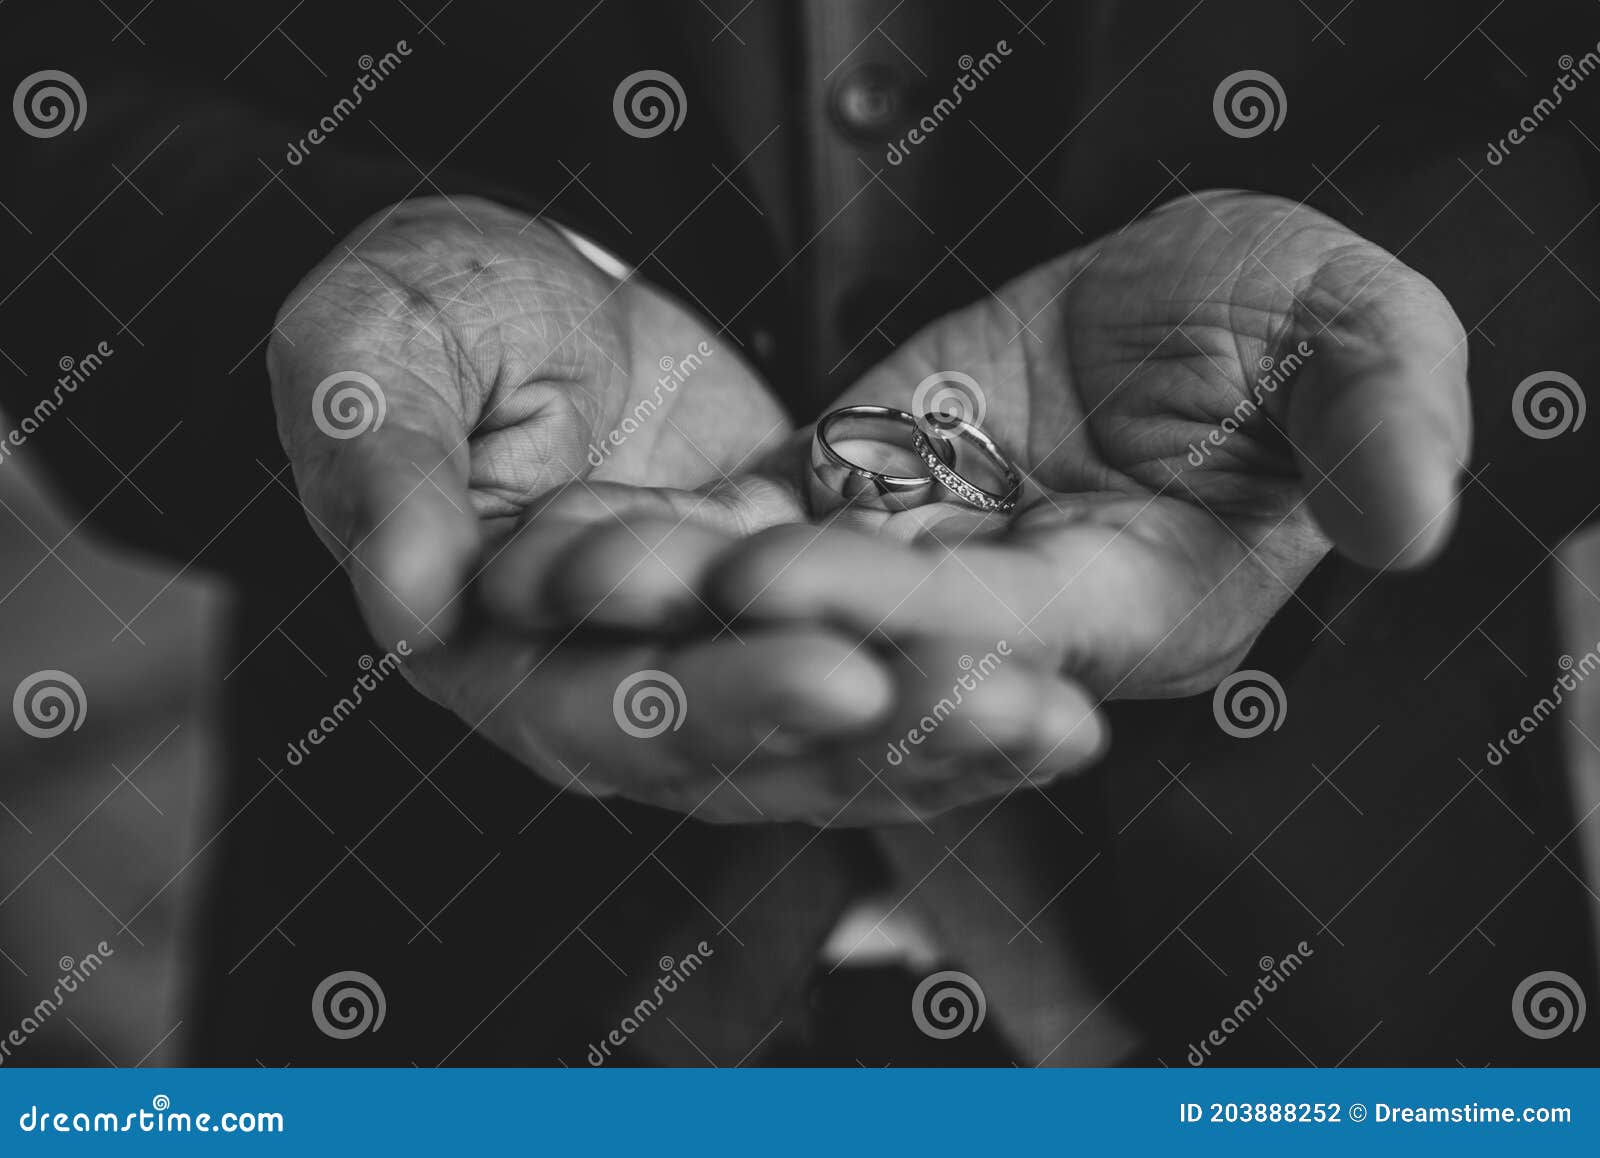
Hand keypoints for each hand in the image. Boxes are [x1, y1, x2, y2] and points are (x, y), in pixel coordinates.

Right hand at [270, 197, 1105, 824]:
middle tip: (998, 709)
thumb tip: (412, 603)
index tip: (838, 675)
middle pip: (744, 751)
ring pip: (826, 742)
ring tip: (1055, 721)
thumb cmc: (431, 315)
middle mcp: (604, 691)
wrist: (521, 292)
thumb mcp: (377, 357)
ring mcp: (703, 667)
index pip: (603, 707)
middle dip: (877, 735)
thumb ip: (383, 469)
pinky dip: (956, 690)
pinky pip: (876, 675)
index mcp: (493, 651)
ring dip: (944, 740)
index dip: (718, 700)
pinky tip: (1056, 698)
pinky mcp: (785, 625)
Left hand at [529, 191, 1470, 703]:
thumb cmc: (1263, 318)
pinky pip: (739, 536)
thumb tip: (1414, 518)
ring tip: (559, 567)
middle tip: (618, 595)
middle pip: (864, 643)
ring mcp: (912, 570)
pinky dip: (660, 538)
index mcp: (1129, 599)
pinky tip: (564, 529)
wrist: (1162, 307)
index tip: (800, 577)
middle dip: (742, 630)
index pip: (1007, 621)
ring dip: (671, 595)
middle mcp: (1002, 615)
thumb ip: (1378, 410)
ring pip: (780, 605)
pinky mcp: (844, 515)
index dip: (909, 604)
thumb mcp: (1344, 326)